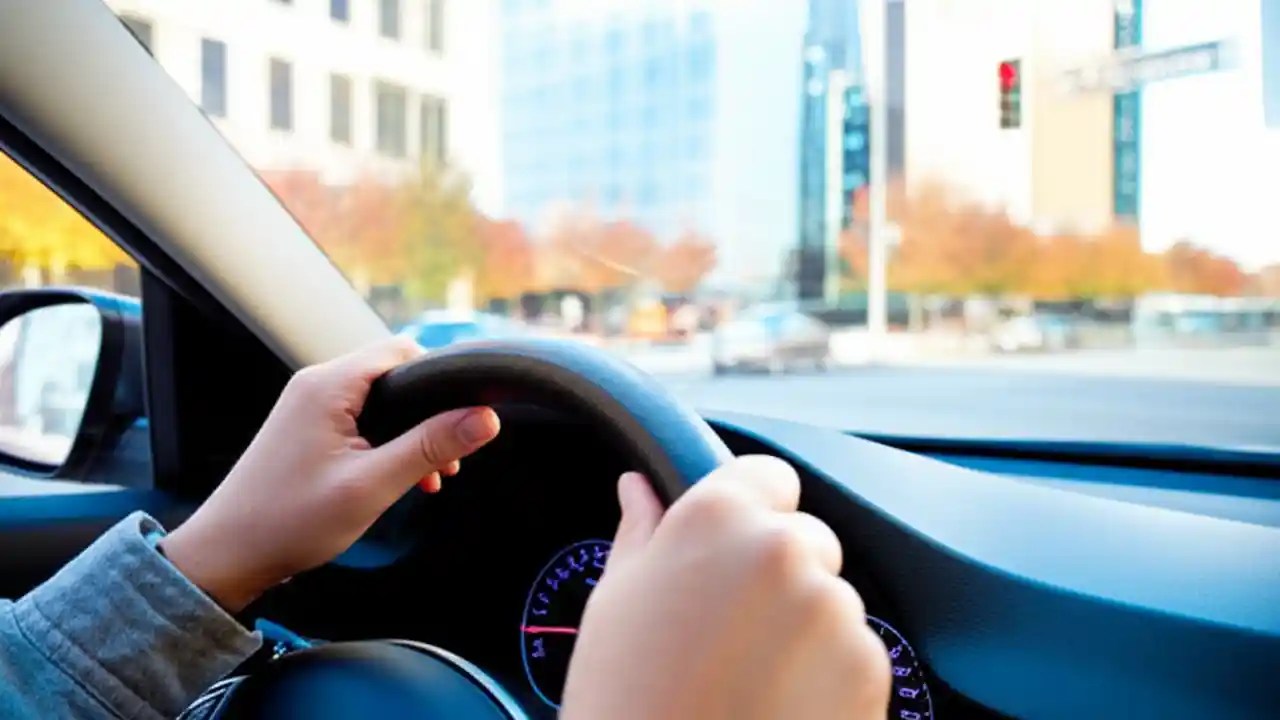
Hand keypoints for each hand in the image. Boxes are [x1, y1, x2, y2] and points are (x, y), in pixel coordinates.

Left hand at [161, 338, 499, 611]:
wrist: (228, 555)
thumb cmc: (289, 521)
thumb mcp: (371, 486)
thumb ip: (430, 447)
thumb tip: (485, 418)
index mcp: (329, 385)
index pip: (404, 352)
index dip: (442, 381)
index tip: (467, 420)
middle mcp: (317, 384)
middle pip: (396, 374)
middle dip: (430, 414)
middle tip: (449, 461)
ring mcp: (310, 405)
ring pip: (383, 400)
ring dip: (412, 433)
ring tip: (429, 477)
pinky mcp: (309, 427)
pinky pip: (363, 419)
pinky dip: (389, 442)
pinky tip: (401, 478)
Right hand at [561, 456, 890, 719]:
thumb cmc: (626, 700)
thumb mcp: (615, 604)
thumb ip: (640, 532)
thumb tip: (638, 486)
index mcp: (717, 517)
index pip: (768, 476)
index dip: (749, 513)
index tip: (728, 553)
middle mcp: (785, 549)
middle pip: (804, 538)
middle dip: (778, 573)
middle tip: (729, 630)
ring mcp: (834, 610)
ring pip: (830, 598)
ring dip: (804, 626)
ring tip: (749, 679)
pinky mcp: (871, 668)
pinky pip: (856, 652)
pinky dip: (829, 675)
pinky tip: (777, 704)